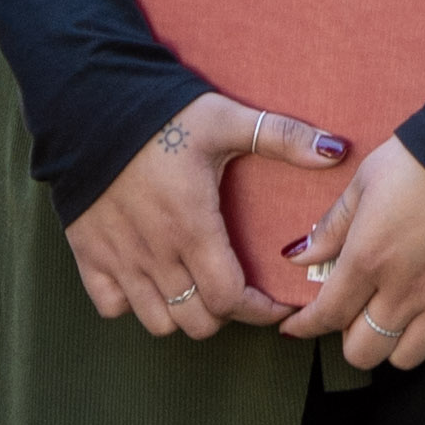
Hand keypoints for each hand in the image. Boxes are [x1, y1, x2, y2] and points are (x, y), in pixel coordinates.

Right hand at [64, 93, 341, 340]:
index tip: (275, 303)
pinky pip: (111, 305)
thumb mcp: (226, 120)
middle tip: (239, 291)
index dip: (258, 310)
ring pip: (156, 321)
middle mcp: (155, 252)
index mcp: (192, 226)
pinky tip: (150, 277)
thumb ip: (283, 137)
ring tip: (197, 287)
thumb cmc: (162, 114)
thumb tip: (337, 150)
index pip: (230, 299)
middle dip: (225, 314)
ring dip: (182, 313)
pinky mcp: (88, 253)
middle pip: (197, 321)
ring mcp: (118, 257)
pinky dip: (132, 303)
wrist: (89, 103)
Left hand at [278, 139, 424, 368]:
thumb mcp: (368, 179)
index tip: (297, 327)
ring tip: (402, 315)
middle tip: (359, 313)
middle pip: (363, 352)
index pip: (326, 315)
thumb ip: (333, 225)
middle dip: (352, 337)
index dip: (306, 326)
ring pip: (406, 358)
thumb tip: (299, 256)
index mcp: (368, 258)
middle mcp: (403, 291)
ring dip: (396, 341)